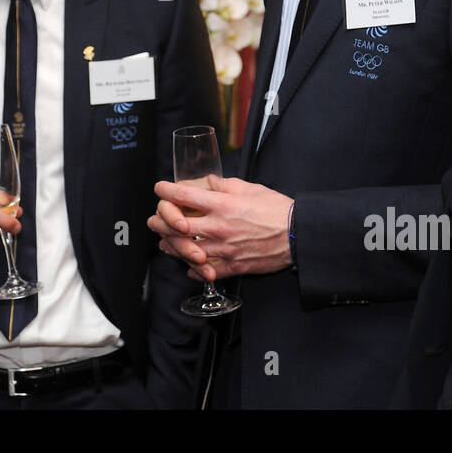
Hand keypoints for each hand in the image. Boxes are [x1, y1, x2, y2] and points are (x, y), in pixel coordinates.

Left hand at [149, 176, 292, 278]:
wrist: (297, 234)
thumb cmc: (276, 208)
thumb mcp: (249, 187)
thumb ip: (223, 184)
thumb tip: (206, 181)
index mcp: (222, 205)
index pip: (184, 195)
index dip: (166, 190)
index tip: (159, 188)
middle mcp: (218, 227)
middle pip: (176, 226)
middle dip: (160, 221)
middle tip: (154, 219)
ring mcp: (224, 249)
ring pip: (187, 251)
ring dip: (172, 247)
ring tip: (164, 243)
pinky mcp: (233, 266)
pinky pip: (206, 271)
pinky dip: (194, 269)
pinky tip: (188, 265)